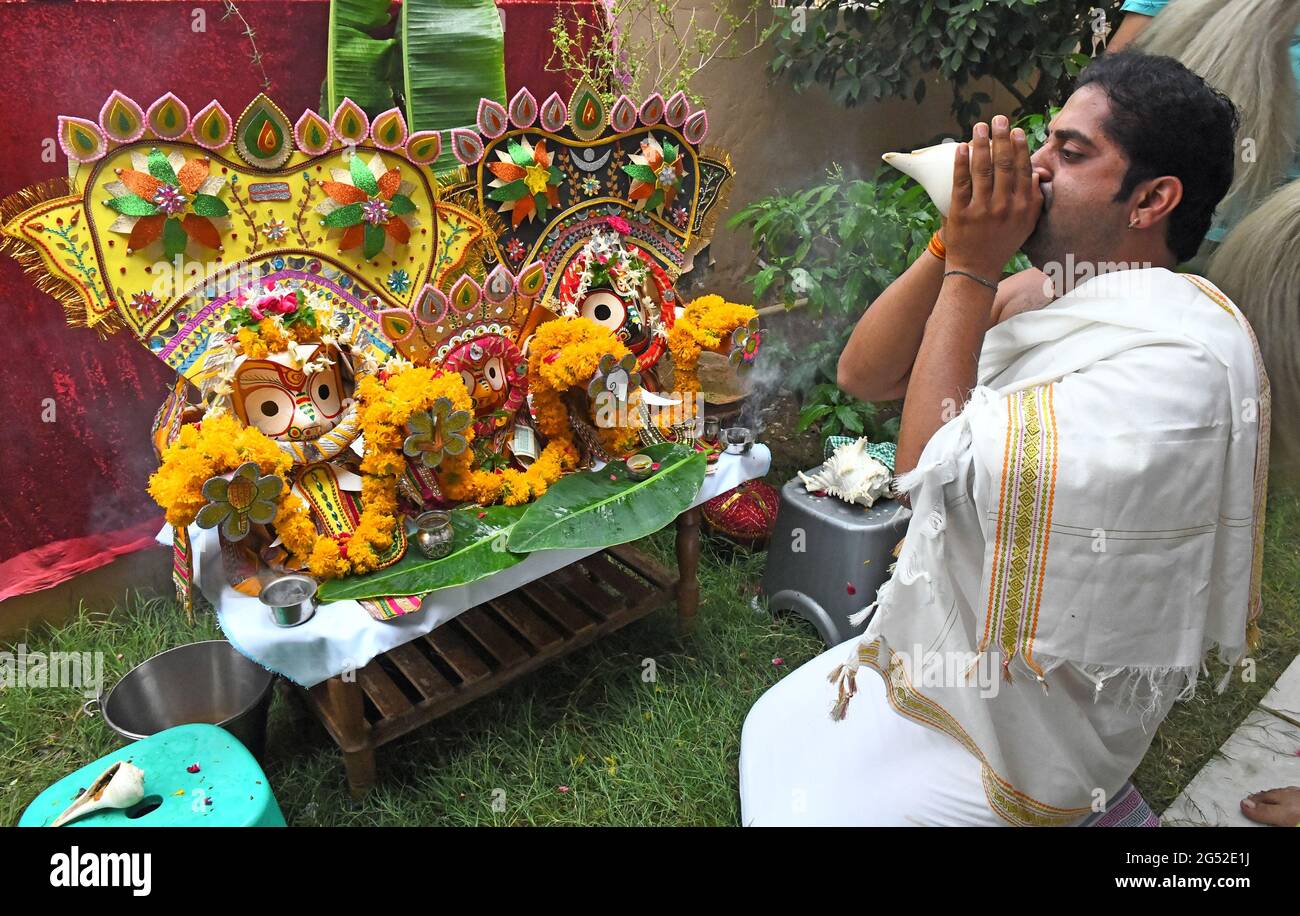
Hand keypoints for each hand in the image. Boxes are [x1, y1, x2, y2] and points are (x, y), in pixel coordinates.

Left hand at [944, 116, 1041, 281]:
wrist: (976, 269)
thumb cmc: (1001, 244)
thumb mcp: (1026, 225)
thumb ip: (1033, 200)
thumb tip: (1036, 174)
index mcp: (1022, 207)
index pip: (1022, 170)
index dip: (1019, 148)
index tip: (1015, 131)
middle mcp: (1004, 206)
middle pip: (1003, 165)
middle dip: (1001, 138)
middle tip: (998, 119)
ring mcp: (982, 210)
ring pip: (983, 170)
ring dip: (981, 144)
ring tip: (980, 126)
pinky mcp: (961, 214)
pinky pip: (961, 183)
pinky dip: (961, 163)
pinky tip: (961, 147)